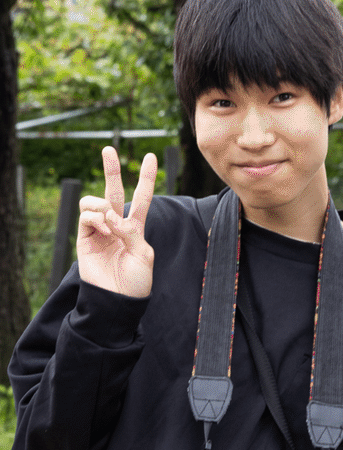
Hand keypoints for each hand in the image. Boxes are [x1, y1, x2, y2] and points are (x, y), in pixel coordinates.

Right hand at [77, 147, 157, 297]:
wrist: (118, 300)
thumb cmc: (136, 282)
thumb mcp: (144, 255)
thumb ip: (132, 232)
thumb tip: (113, 217)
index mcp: (135, 228)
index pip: (141, 198)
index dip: (146, 178)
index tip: (151, 157)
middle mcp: (116, 225)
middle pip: (113, 190)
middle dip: (111, 169)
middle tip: (108, 149)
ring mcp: (99, 230)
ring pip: (94, 201)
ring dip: (104, 207)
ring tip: (111, 223)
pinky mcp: (84, 238)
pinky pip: (86, 216)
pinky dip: (97, 218)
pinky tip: (105, 229)